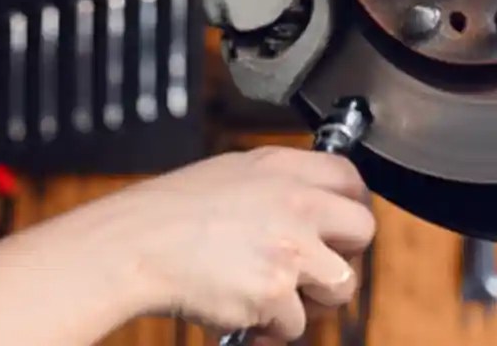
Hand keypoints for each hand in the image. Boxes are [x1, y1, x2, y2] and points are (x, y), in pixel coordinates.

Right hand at [103, 147, 374, 340]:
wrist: (133, 245)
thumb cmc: (168, 213)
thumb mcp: (230, 174)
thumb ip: (278, 185)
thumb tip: (312, 203)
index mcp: (282, 168)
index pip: (349, 177)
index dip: (351, 204)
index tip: (342, 224)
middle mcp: (296, 203)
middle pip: (363, 230)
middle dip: (344, 254)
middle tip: (315, 268)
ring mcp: (290, 248)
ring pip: (341, 286)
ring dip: (311, 299)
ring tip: (273, 296)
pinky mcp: (275, 292)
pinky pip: (295, 323)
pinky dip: (270, 327)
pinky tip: (242, 310)